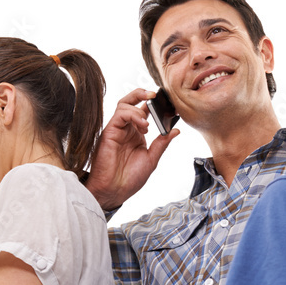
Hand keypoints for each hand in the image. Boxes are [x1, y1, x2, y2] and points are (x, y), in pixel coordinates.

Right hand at [84, 88, 179, 209]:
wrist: (114, 191)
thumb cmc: (130, 179)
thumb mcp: (151, 159)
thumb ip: (162, 143)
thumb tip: (176, 129)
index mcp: (137, 134)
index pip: (145, 111)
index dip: (156, 105)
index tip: (170, 105)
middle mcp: (127, 129)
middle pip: (131, 101)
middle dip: (143, 93)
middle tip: (156, 94)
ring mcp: (117, 129)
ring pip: (125, 104)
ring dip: (140, 109)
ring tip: (148, 124)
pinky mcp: (109, 131)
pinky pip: (120, 114)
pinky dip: (133, 115)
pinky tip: (143, 125)